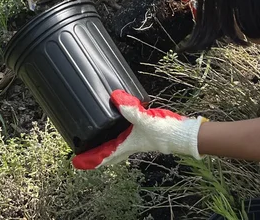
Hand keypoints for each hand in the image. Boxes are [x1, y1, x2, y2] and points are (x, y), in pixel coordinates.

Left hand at [72, 90, 202, 169]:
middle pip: (108, 153)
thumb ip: (130, 108)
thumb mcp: (145, 119)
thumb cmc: (165, 132)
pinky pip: (125, 135)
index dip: (89, 159)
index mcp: (127, 144)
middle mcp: (130, 144)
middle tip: (83, 155)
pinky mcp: (144, 131)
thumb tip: (115, 96)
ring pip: (116, 145)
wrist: (184, 134)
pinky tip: (119, 125)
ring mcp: (137, 139)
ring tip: (95, 141)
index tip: (76, 162)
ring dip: (106, 145)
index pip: (104, 155)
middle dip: (95, 155)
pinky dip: (118, 133)